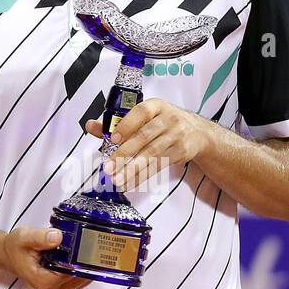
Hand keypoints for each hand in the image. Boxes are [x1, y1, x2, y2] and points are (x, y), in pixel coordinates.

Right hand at [0, 226, 90, 288]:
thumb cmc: (14, 247)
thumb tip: (58, 237)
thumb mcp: (24, 237)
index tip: (89, 245)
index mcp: (44, 281)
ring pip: (83, 280)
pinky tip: (81, 256)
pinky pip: (79, 280)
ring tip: (89, 247)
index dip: (82, 259)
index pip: (73, 273)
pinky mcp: (61, 288)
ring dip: (87, 266)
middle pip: (81, 278)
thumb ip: (41, 237)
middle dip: (88, 262)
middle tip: (93, 242)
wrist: (8, 254)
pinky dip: (82, 269)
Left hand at [86, 98, 215, 191]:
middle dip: (125, 154)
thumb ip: (117, 122)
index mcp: (156, 106)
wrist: (198, 132)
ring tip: (117, 179)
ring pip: (152, 154)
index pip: (141, 113)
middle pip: (145, 137)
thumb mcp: (145, 117)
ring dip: (133, 169)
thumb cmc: (163, 122)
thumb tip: (90, 125)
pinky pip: (160, 166)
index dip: (127, 126)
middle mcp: (168, 119)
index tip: (113, 139)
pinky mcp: (181, 152)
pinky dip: (144, 176)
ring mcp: (177, 136)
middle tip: (108, 167)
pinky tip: (131, 182)